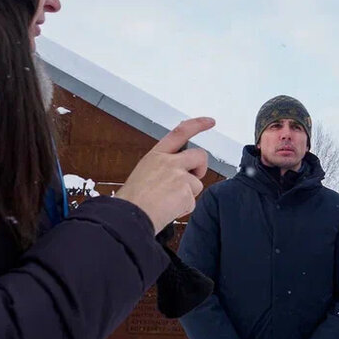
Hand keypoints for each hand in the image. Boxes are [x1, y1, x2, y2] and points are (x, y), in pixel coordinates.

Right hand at [116, 117, 213, 232]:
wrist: (129, 217)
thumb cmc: (132, 200)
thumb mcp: (144, 173)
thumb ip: (163, 168)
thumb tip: (179, 174)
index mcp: (156, 155)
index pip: (180, 132)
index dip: (197, 125)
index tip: (209, 122)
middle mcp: (169, 162)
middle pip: (200, 155)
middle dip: (201, 167)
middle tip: (193, 177)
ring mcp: (179, 176)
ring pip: (197, 184)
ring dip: (187, 194)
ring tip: (167, 202)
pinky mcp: (186, 192)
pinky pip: (192, 202)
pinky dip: (183, 208)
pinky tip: (168, 210)